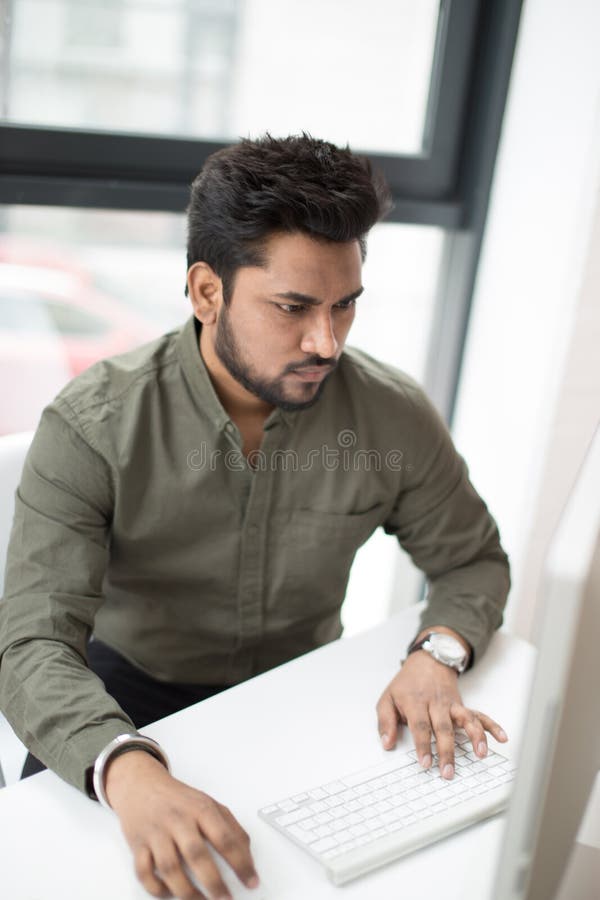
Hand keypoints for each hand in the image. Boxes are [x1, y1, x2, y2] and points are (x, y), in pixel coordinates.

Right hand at [104, 751, 259, 898]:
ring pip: (169, 868)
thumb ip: (231, 827)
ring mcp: (156, 833)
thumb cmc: (179, 799)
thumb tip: (248, 857)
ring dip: (187, 892)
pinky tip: (170, 893)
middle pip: (196, 854)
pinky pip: (144, 873)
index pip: (224, 838)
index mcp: (200, 809)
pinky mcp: (138, 845)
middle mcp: (178, 820)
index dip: (240, 863)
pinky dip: (157, 889)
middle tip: (225, 899)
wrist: (142, 784)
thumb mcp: (209, 804)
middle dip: (213, 883)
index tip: (251, 881)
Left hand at [375, 651, 507, 778]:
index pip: (420, 725)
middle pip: (443, 727)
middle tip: (448, 771)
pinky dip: (492, 725)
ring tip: (481, 753)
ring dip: (475, 736)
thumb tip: (387, 744)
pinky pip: (479, 715)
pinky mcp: (462, 706)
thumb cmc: (407, 684)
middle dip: (447, 751)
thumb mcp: (387, 698)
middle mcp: (436, 703)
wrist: (427, 661)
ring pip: (466, 719)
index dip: (423, 745)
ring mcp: (452, 704)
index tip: (425, 763)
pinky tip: (501, 737)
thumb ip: (385, 722)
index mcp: (415, 702)